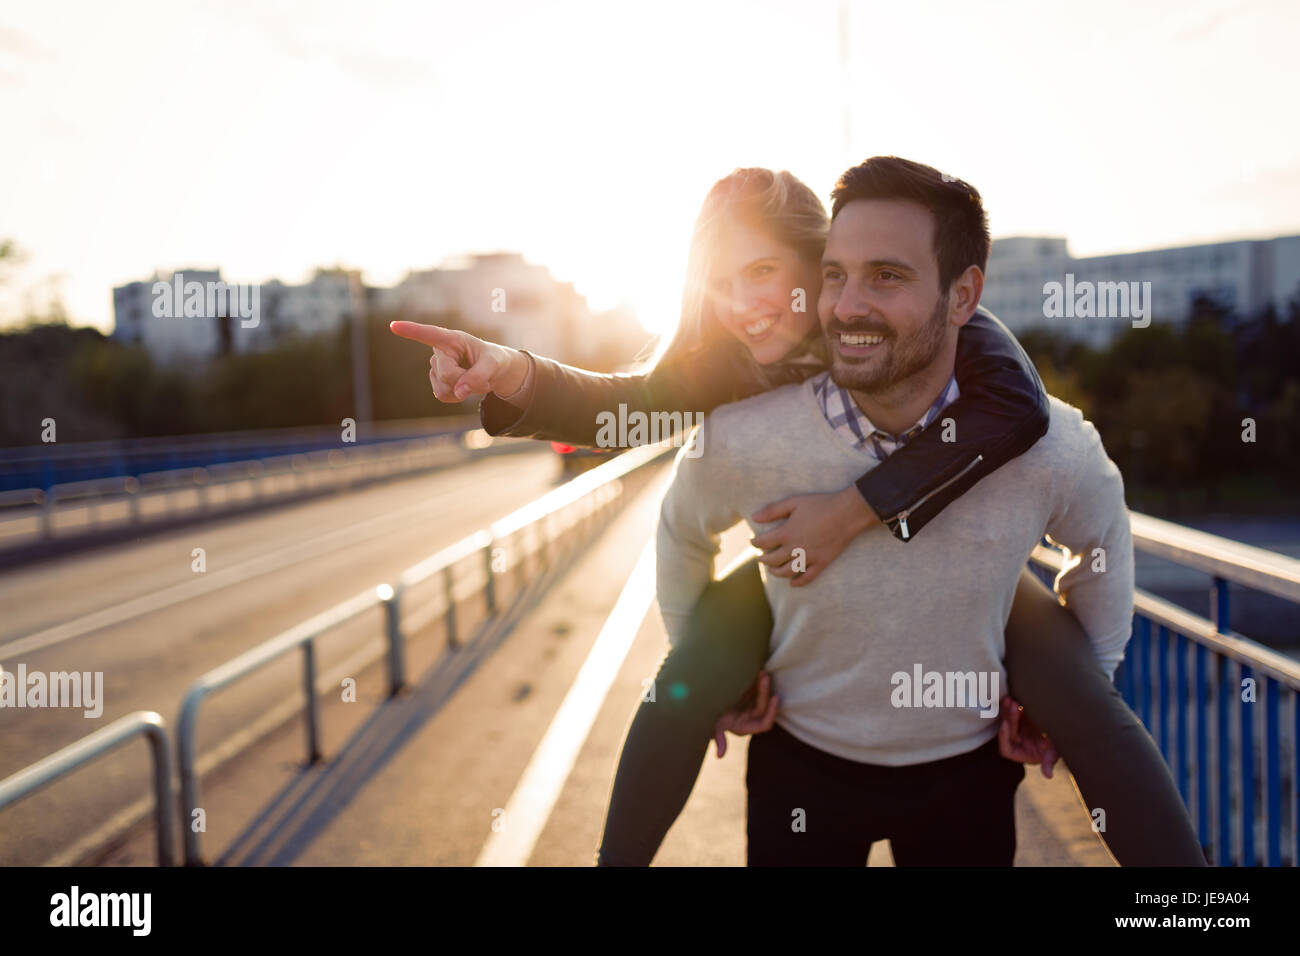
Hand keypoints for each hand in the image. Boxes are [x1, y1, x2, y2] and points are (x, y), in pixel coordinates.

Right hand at [389, 321, 529, 401]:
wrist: (493, 371)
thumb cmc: (493, 360)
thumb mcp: (493, 366)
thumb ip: (478, 377)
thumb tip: (459, 393)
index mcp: (452, 339)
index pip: (430, 334)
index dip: (412, 331)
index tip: (393, 326)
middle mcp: (439, 351)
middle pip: (446, 374)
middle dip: (466, 380)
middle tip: (482, 376)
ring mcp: (436, 367)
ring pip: (444, 387)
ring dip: (463, 389)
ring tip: (473, 379)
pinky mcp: (436, 382)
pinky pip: (444, 396)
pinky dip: (458, 396)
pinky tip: (465, 386)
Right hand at [713, 671, 778, 757]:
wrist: (700, 703)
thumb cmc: (706, 718)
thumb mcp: (711, 726)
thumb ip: (718, 739)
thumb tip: (720, 757)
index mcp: (745, 727)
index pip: (765, 724)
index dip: (772, 712)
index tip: (774, 698)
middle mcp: (750, 717)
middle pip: (763, 706)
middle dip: (765, 691)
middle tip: (763, 675)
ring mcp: (749, 705)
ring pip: (762, 695)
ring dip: (763, 684)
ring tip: (761, 670)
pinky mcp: (747, 694)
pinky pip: (756, 687)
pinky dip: (757, 680)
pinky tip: (756, 668)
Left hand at [749, 486, 878, 586]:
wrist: (847, 513)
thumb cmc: (820, 504)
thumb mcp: (794, 502)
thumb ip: (773, 510)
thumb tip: (754, 517)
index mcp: (787, 533)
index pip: (764, 542)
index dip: (755, 543)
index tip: (753, 541)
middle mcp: (795, 548)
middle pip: (773, 560)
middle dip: (764, 559)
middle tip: (760, 558)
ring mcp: (809, 557)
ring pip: (787, 571)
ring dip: (776, 572)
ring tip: (772, 570)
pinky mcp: (822, 562)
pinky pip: (808, 577)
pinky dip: (798, 582)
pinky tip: (792, 583)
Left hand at [997, 695, 1059, 777]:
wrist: (1067, 731)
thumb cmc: (1061, 745)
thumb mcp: (1056, 752)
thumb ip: (1050, 761)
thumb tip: (1048, 775)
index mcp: (1023, 753)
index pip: (1006, 750)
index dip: (1003, 738)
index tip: (1005, 725)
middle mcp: (1018, 741)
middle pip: (1007, 730)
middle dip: (1009, 717)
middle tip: (1013, 704)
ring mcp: (1019, 729)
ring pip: (1008, 719)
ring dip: (1008, 709)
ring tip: (1013, 699)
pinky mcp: (1021, 718)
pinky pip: (1012, 711)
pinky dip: (1012, 705)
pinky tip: (1015, 697)